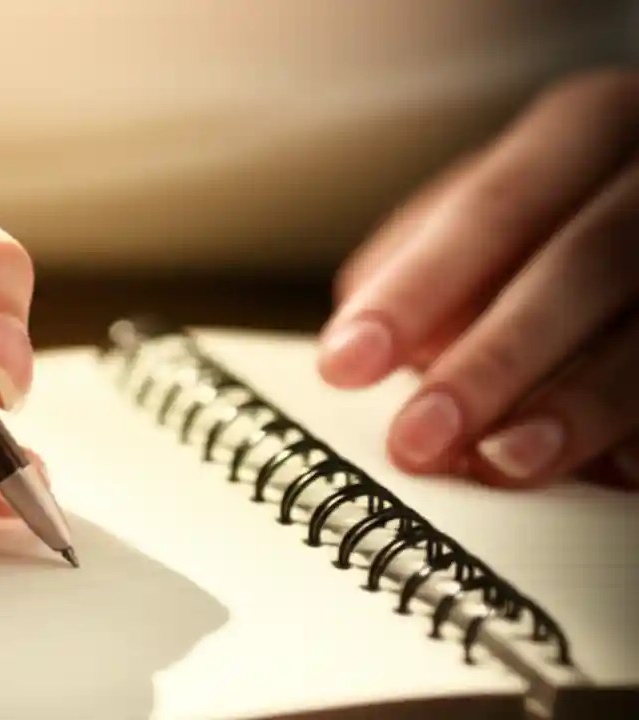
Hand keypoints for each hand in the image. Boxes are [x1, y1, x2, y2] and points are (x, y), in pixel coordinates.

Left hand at [319, 70, 638, 488]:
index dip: (415, 291)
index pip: (493, 210)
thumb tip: (358, 321)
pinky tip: (613, 474)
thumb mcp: (511, 200)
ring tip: (504, 463)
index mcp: (589, 128)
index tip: (344, 364)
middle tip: (420, 438)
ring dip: (578, 405)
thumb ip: (433, 254)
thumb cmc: (577, 209)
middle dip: (494, 360)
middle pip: (583, 265)